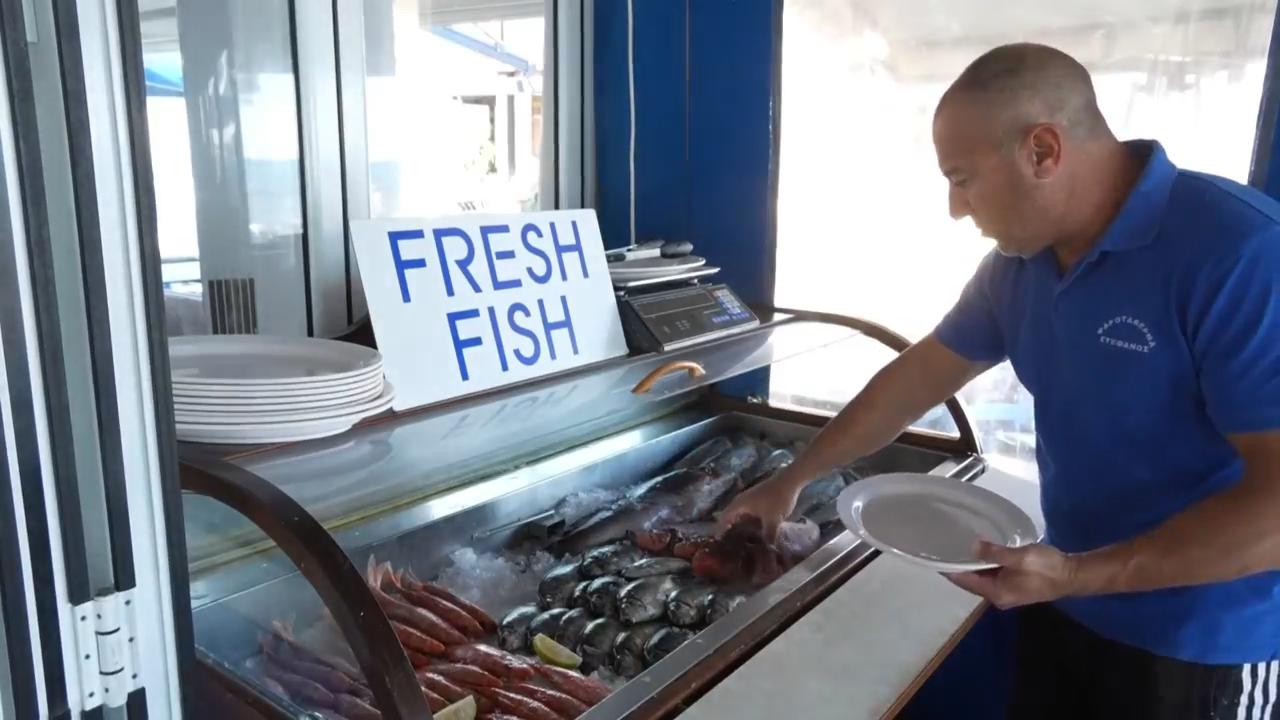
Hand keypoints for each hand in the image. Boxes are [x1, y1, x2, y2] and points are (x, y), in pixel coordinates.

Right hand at [716, 479, 800, 540]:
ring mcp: (749, 499)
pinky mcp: (757, 499)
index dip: (720, 530)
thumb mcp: (773, 520)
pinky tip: (754, 530)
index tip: (718, 542)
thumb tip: (769, 551)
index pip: (723, 518)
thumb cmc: (777, 498)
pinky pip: (747, 512)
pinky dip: (747, 521)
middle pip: (729, 516)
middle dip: (728, 529)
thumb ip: (769, 536)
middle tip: (729, 544)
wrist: (789, 480)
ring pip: (739, 514)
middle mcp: (741, 501)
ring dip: (738, 525)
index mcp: (739, 504)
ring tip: (740, 539)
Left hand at [945, 541, 1079, 608]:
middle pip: (971, 581)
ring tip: (957, 547)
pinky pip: (993, 576)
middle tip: (943, 547)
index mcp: (996, 593)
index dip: (949, 569)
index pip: (964, 581)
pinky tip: (980, 552)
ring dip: (972, 565)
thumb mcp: (1019, 556)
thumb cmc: (1046, 567)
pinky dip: (985, 565)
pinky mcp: (1014, 586)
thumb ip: (994, 553)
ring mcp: (1007, 592)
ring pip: (982, 578)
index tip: (934, 556)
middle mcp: (998, 596)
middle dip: (958, 566)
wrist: (1073, 576)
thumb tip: (972, 548)